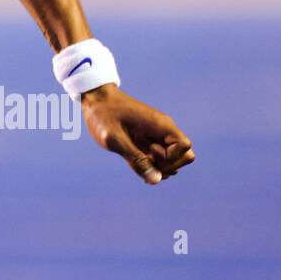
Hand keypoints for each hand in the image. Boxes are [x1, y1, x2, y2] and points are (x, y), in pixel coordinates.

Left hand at [80, 84, 195, 184]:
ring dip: (161, 167)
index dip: (171, 158)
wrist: (95, 99)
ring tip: (138, 163)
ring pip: (174, 158)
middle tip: (146, 161)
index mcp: (160, 125)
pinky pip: (160, 158)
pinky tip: (135, 164)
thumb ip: (136, 160)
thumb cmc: (103, 115)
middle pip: (186, 155)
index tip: (149, 153)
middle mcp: (163, 129)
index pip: (185, 147)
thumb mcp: (114, 139)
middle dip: (169, 166)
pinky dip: (152, 165)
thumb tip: (157, 180)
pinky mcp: (148, 140)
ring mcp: (156, 135)